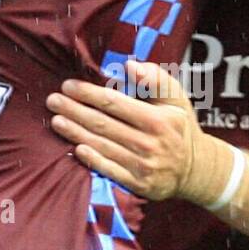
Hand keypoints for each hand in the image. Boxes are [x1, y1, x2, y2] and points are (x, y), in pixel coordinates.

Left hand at [47, 60, 230, 203]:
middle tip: (53, 101)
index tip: (69, 85)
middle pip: (103, 124)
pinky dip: (92, 159)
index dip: (89, 94)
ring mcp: (144, 166)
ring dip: (75, 133)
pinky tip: (75, 148)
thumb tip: (130, 65)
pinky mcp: (138, 184)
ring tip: (55, 121)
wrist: (195, 169)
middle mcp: (150, 144)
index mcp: (159, 120)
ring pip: (102, 146)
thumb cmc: (179, 126)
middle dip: (75, 111)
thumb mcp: (176, 98)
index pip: (116, 104)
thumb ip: (156, 79)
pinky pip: (110, 170)